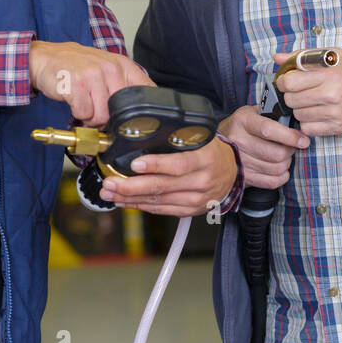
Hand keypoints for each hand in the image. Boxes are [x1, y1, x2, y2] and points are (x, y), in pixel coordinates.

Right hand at [29, 40, 152, 128]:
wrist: (46, 58)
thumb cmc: (78, 66)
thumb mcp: (107, 69)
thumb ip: (124, 86)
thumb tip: (140, 113)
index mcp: (123, 65)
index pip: (147, 90)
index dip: (144, 110)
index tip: (135, 118)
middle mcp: (110, 68)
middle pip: (121, 110)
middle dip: (108, 117)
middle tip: (96, 108)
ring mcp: (93, 75)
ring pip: (102, 115)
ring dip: (90, 116)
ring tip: (84, 103)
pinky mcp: (76, 85)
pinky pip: (84, 113)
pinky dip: (78, 113)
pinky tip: (74, 101)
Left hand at [99, 137, 237, 216]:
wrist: (232, 173)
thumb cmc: (211, 152)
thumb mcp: (202, 137)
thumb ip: (179, 136)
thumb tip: (145, 132)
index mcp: (205, 159)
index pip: (179, 164)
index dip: (156, 165)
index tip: (135, 164)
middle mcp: (201, 181)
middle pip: (163, 186)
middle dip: (131, 186)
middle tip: (110, 183)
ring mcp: (196, 199)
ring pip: (158, 200)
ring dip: (130, 198)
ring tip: (109, 193)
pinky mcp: (189, 210)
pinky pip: (161, 210)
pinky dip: (141, 206)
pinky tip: (125, 201)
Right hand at [217, 104, 307, 189]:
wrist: (216, 143)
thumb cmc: (241, 126)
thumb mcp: (252, 112)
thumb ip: (272, 114)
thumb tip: (297, 122)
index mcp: (243, 121)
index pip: (269, 130)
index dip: (290, 137)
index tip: (304, 140)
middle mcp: (239, 141)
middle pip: (276, 154)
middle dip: (290, 151)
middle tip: (291, 147)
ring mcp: (239, 161)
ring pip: (276, 169)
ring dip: (286, 164)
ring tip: (284, 157)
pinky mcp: (243, 177)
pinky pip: (271, 182)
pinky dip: (281, 177)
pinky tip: (280, 169)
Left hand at [274, 48, 341, 137]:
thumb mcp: (333, 55)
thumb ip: (303, 55)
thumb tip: (278, 58)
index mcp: (328, 75)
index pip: (290, 82)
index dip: (283, 81)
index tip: (287, 80)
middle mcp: (330, 95)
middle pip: (291, 99)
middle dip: (290, 94)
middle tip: (299, 90)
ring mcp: (333, 113)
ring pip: (299, 114)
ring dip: (300, 108)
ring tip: (310, 101)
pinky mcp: (337, 127)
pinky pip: (308, 128)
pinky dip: (308, 122)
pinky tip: (316, 113)